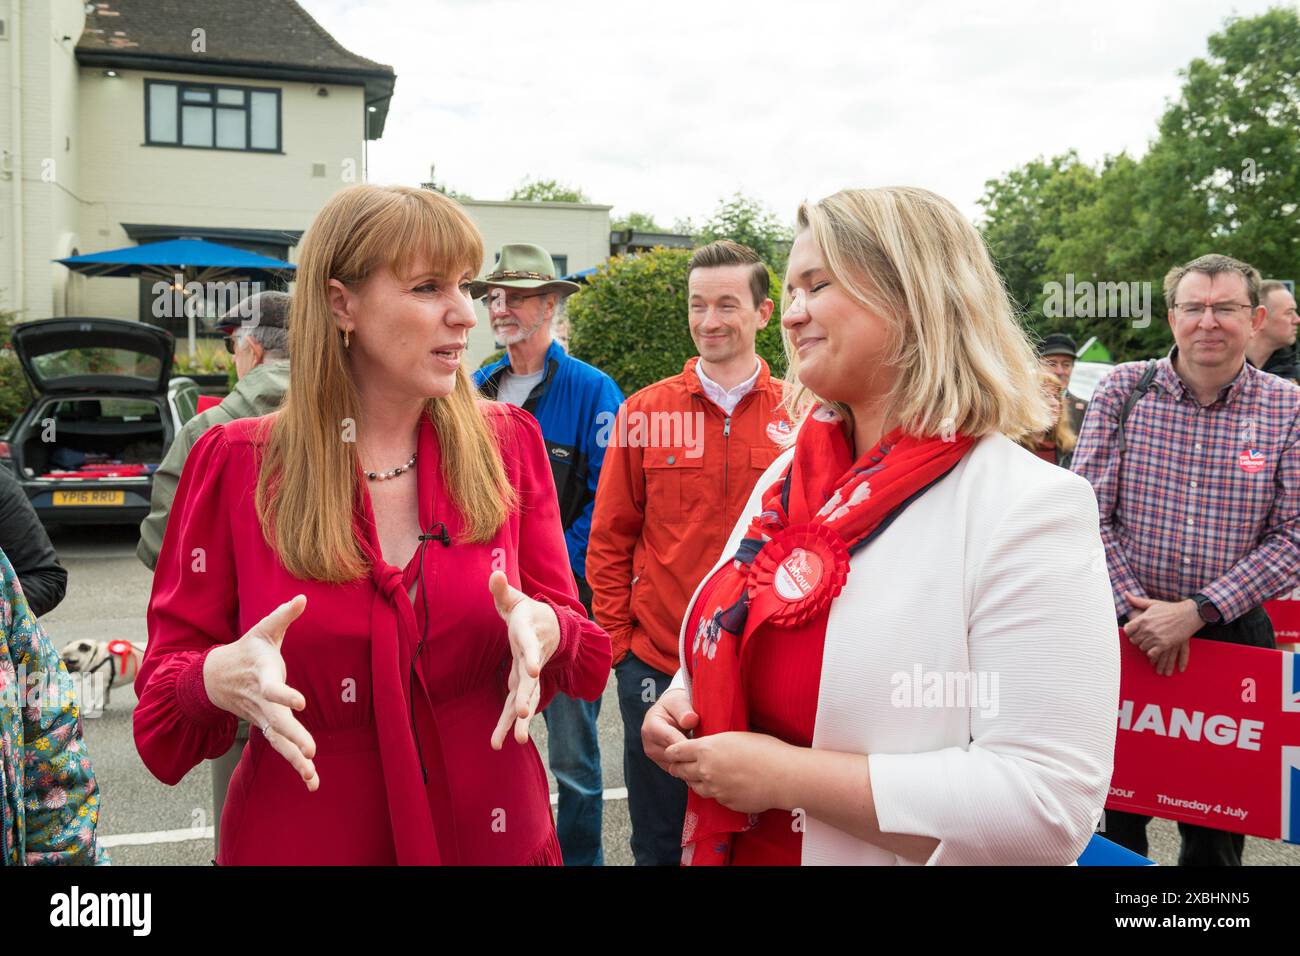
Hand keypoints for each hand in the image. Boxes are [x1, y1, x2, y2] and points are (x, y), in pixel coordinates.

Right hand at [203, 594, 317, 790]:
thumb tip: (303, 597)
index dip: (284, 694)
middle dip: (294, 737)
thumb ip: (283, 616)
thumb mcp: (263, 630)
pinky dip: (295, 763)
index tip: (300, 701)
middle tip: (311, 751)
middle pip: (277, 722)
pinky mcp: (267, 727)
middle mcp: (262, 701)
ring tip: (312, 775)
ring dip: (295, 759)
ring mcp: (263, 717)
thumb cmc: (247, 650)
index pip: (273, 687)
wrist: (215, 677)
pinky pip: (281, 748)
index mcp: (262, 676)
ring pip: (279, 740)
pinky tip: (312, 780)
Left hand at [489, 571, 560, 749]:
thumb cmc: (527, 612)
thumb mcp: (515, 599)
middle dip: (528, 700)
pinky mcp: (522, 684)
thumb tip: (494, 573)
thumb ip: (503, 590)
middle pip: (531, 683)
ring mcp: (529, 675)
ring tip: (517, 741)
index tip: (534, 670)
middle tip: (526, 717)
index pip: (531, 648)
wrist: (548, 627)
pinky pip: (516, 705)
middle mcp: (532, 660)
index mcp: (529, 637)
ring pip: (526, 700)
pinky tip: (501, 741)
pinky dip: (509, 722)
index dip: (532, 657)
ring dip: (520, 721)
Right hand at [641, 687, 698, 772]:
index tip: (705, 746)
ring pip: (675, 766)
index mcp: (651, 727)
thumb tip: (690, 719)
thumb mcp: (679, 701)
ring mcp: (655, 755)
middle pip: (672, 756)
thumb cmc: (676, 705)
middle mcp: (649, 744)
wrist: (671, 711)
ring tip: (706, 758)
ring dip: (690, 763)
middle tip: (709, 755)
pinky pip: (677, 770)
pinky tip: (701, 762)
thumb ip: (684, 710)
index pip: (671, 739)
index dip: (688, 743)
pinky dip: (689, 767)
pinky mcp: (662, 763)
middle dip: (690, 755)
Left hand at [662, 731, 791, 814]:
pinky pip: (713, 797)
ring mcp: (715, 790)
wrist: (783, 776)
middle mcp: (705, 770)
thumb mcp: (736, 736)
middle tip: (677, 765)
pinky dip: (714, 792)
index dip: (672, 751)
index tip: (671, 752)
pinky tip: (722, 786)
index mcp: (706, 749)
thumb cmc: (766, 750)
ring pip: (694, 787)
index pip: (676, 751)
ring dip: (693, 781)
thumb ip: (716, 744)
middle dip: (677, 767)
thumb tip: (709, 747)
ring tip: (698, 776)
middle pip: (680, 771)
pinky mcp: (725, 803)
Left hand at [1123, 593, 1198, 672]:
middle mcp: (1147, 629)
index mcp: (1143, 619)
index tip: (1133, 632)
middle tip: (1143, 638)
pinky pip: (1151, 653)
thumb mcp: (1153, 603)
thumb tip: (1125, 593)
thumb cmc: (1170, 608)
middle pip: (1134, 640)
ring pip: (1142, 647)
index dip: (1129, 632)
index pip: (1127, 630)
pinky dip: (1152, 653)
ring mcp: (1156, 637)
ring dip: (1145, 646)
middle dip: (1137, 639)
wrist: (1189, 614)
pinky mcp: (1165, 645)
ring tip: (1150, 642)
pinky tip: (1155, 649)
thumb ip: (1137, 601)